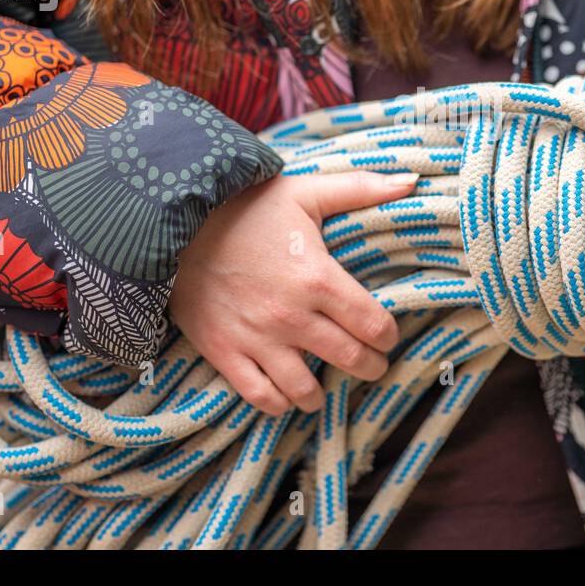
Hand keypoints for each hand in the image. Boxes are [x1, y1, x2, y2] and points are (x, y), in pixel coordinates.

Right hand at [169, 171, 418, 415]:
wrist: (173, 221)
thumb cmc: (246, 206)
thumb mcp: (305, 191)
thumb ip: (360, 189)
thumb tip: (411, 182)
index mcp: (318, 277)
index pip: (373, 324)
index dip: (388, 335)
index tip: (387, 335)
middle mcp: (292, 315)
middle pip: (349, 359)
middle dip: (370, 366)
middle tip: (372, 365)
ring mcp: (256, 338)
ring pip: (305, 390)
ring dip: (322, 394)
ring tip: (326, 386)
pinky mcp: (223, 351)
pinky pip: (259, 396)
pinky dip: (278, 404)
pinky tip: (287, 396)